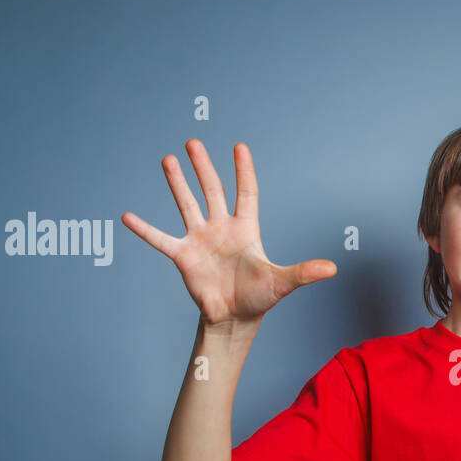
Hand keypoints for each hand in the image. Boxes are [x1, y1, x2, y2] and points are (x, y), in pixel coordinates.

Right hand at [122, 139, 336, 324]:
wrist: (235, 318)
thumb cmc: (260, 297)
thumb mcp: (283, 282)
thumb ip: (304, 272)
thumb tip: (333, 269)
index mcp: (246, 229)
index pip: (246, 193)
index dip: (244, 171)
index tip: (239, 146)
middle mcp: (221, 228)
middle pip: (212, 190)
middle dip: (203, 167)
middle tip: (192, 142)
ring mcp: (201, 239)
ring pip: (187, 205)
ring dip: (177, 184)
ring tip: (167, 159)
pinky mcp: (183, 256)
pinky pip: (160, 239)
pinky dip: (144, 229)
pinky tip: (127, 216)